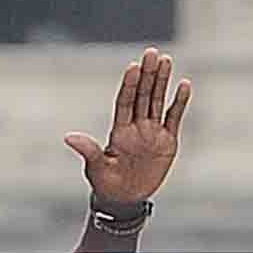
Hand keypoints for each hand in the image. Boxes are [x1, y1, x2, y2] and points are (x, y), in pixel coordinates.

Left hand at [65, 47, 191, 208]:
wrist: (126, 199)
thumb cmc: (107, 184)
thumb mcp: (96, 168)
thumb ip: (89, 151)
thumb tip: (69, 138)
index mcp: (118, 131)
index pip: (125, 101)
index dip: (129, 84)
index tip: (133, 67)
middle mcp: (135, 126)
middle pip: (143, 95)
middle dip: (148, 74)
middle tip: (152, 52)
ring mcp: (151, 132)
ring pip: (157, 100)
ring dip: (162, 81)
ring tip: (166, 59)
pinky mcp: (167, 141)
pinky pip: (174, 117)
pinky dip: (179, 102)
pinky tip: (184, 84)